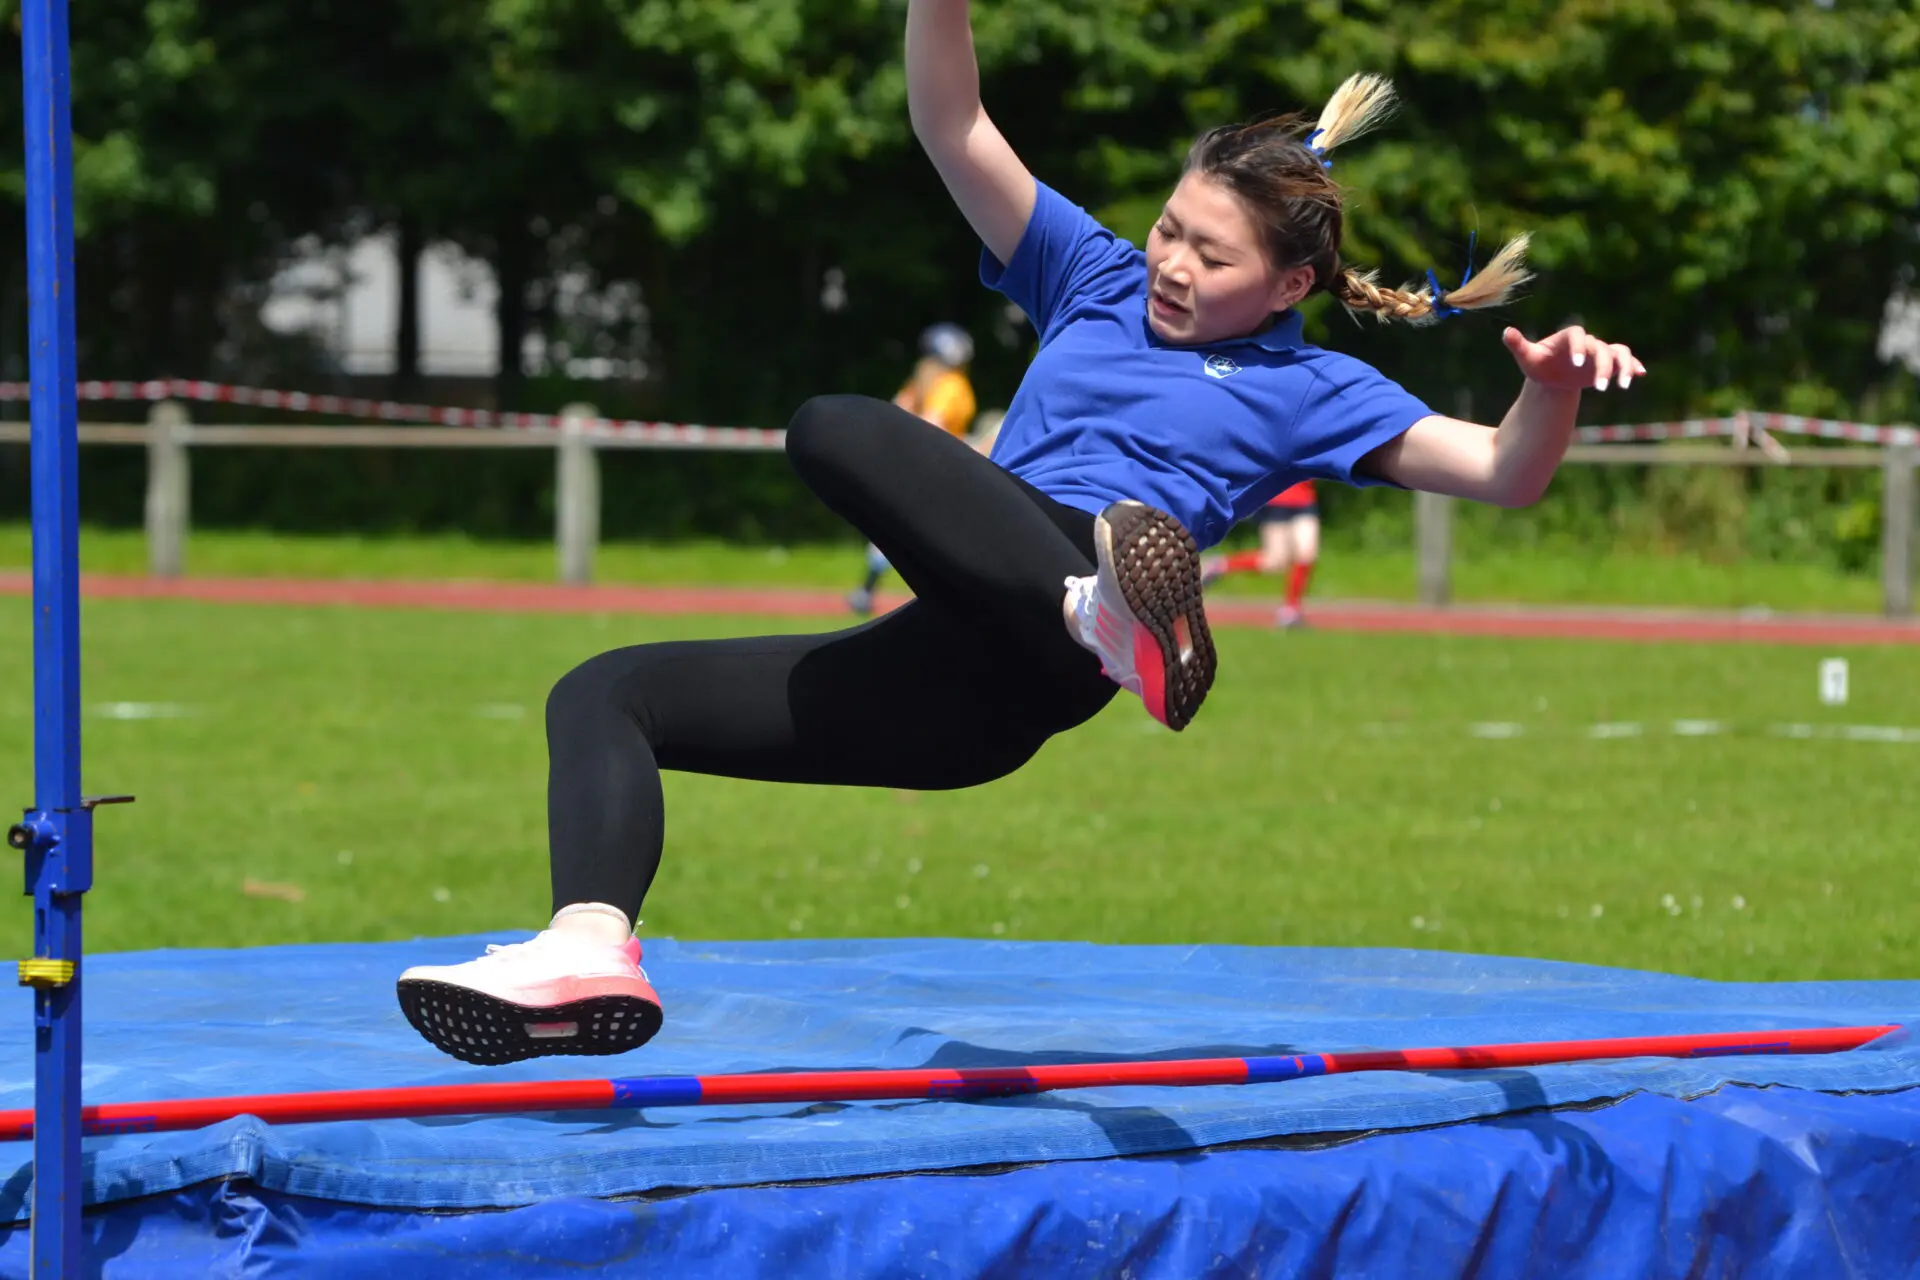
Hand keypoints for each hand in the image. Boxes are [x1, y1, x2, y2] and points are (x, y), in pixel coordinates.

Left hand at [1502, 326, 1645, 392]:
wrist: (1551, 375)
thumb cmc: (1538, 365)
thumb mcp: (1527, 358)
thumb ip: (1519, 345)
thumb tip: (1506, 332)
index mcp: (1568, 337)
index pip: (1578, 335)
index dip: (1578, 347)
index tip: (1576, 364)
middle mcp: (1588, 342)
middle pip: (1601, 348)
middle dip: (1602, 367)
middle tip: (1599, 387)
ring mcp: (1600, 351)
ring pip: (1618, 353)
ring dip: (1624, 367)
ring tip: (1623, 385)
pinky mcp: (1609, 363)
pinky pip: (1625, 360)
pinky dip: (1634, 365)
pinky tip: (1640, 374)